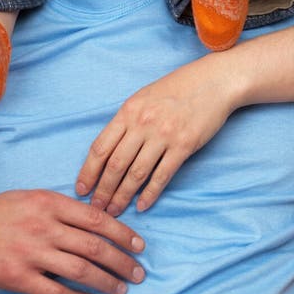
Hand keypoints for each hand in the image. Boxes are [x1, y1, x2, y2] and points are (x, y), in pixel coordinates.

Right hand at [0, 190, 145, 293]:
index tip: (139, 245)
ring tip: (121, 288)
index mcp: (49, 202)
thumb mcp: (30, 197)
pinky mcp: (17, 277)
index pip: (96, 217)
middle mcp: (43, 225)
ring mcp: (30, 252)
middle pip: (94, 245)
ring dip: (105, 281)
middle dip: (121, 260)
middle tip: (138, 272)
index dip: (122, 232)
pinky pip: (55, 292)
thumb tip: (94, 219)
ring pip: (80, 269)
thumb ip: (60, 208)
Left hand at [75, 55, 235, 214]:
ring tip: (114, 211)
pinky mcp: (183, 146)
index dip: (88, 172)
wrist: (213, 81)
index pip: (101, 147)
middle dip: (103, 190)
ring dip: (123, 196)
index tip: (81, 189)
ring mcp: (164, 135)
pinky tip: (142, 206)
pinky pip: (162, 176)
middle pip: (116, 164)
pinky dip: (150, 194)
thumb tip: (108, 150)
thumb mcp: (144, 97)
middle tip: (96, 208)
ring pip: (136, 174)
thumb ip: (126, 120)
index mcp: (129, 110)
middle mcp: (143, 123)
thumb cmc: (177, 88)